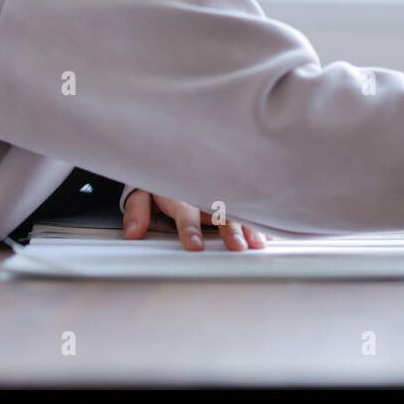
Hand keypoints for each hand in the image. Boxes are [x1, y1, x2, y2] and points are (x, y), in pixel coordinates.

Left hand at [122, 189, 272, 250]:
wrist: (174, 156)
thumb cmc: (160, 180)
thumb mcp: (141, 193)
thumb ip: (137, 212)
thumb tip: (133, 232)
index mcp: (180, 194)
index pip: (186, 213)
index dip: (190, 230)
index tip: (195, 246)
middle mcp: (204, 194)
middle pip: (219, 213)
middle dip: (230, 231)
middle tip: (238, 247)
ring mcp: (220, 195)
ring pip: (238, 211)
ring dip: (250, 228)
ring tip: (258, 243)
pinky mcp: (231, 197)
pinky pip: (248, 208)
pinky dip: (260, 221)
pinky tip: (270, 233)